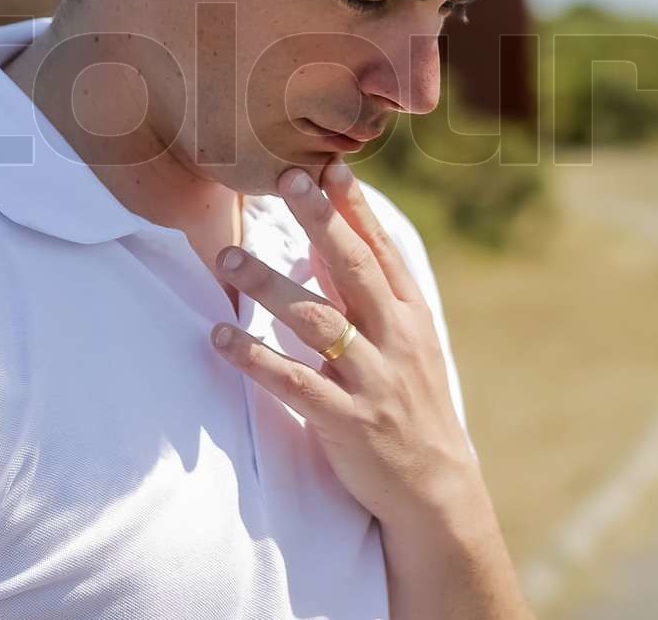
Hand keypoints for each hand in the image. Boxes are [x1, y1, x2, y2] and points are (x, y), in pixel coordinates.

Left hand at [209, 158, 482, 535]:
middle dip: (320, 221)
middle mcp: (397, 340)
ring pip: (317, 322)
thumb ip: (366, 295)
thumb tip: (322, 240)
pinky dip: (255, 360)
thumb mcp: (405, 344)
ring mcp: (374, 380)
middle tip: (287, 180)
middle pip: (354, 270)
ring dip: (270, 286)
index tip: (330, 166)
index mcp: (412, 317)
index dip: (355, 209)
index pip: (382, 251)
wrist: (437, 490)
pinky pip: (295, 384)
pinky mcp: (348, 422)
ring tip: (228, 258)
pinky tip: (220, 339)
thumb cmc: (412, 407)